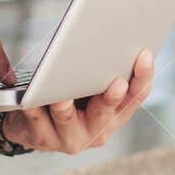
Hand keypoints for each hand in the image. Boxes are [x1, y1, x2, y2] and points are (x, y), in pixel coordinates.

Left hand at [2, 51, 154, 153]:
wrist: (35, 127)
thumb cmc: (71, 99)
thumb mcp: (92, 89)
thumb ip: (103, 71)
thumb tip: (108, 36)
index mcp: (116, 115)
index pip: (137, 97)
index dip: (143, 77)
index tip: (145, 54)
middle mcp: (98, 131)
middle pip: (106, 112)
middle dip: (111, 97)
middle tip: (116, 82)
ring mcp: (71, 138)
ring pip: (68, 120)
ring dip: (65, 108)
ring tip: (61, 97)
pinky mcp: (43, 139)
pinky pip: (37, 121)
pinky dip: (33, 107)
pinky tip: (30, 97)